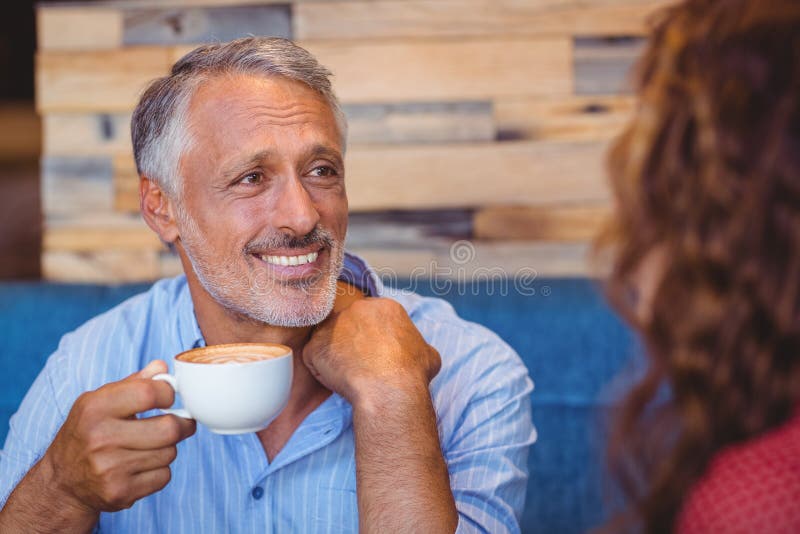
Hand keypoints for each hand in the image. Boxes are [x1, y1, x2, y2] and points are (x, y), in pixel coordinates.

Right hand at [40, 360, 195, 516]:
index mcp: (95, 408)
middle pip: (168, 428)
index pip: (149, 393)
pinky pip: (164, 476)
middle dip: (181, 424)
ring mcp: (110, 468)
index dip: (168, 393)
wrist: (62, 482)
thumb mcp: (99, 401)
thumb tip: (162, 368)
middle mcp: (100, 438)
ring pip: (169, 453)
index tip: (169, 397)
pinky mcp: (120, 492)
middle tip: (181, 422)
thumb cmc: (87, 433)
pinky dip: (160, 471)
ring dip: (168, 448)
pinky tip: (142, 466)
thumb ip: (133, 383)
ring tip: (151, 445)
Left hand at [303, 298, 440, 406]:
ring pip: (330, 338)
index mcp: (385, 307)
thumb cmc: (411, 373)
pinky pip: (314, 357)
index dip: (372, 338)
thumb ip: (417, 346)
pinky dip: (321, 370)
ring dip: (336, 354)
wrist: (390, 389)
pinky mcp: (316, 344)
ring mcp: (334, 324)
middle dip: (352, 342)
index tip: (375, 354)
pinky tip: (337, 381)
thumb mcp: (428, 354)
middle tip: (360, 365)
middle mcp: (357, 308)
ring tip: (349, 375)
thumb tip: (419, 353)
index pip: (372, 318)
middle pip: (348, 324)